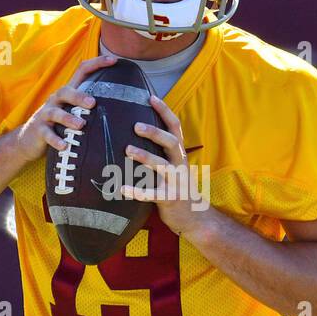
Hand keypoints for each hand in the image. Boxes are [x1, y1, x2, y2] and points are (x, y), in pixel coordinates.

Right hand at [13, 55, 115, 164]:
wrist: (28, 140)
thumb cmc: (58, 125)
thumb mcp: (72, 112)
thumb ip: (89, 108)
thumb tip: (122, 107)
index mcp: (67, 94)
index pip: (81, 71)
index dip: (96, 63)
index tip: (114, 60)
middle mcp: (56, 100)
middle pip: (65, 91)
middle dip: (79, 96)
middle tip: (93, 103)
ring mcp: (46, 115)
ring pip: (55, 113)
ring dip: (68, 118)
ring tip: (81, 126)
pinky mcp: (39, 130)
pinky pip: (47, 134)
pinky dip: (56, 140)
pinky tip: (64, 146)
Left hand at [121, 94, 211, 237]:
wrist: (194, 217)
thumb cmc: (177, 187)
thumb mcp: (173, 166)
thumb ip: (161, 151)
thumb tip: (138, 129)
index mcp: (179, 154)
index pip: (175, 127)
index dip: (165, 111)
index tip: (151, 97)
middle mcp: (180, 165)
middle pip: (171, 143)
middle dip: (155, 133)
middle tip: (135, 126)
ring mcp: (176, 182)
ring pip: (162, 166)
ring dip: (145, 157)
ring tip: (127, 150)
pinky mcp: (169, 199)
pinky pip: (152, 194)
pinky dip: (137, 191)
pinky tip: (122, 188)